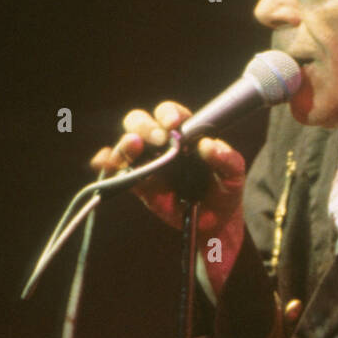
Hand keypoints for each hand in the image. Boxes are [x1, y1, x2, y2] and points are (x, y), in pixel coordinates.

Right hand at [90, 100, 245, 235]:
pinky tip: (104, 162)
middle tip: (158, 139)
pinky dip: (107, 164)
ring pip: (126, 144)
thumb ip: (226, 159)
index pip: (170, 114)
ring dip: (125, 144)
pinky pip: (118, 172)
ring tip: (133, 147)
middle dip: (145, 126)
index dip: (169, 114)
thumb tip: (209, 144)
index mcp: (184, 134)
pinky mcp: (139, 185)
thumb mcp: (234, 175)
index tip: (174, 125)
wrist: (216, 223)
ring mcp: (148, 163)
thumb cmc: (225, 191)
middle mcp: (162, 144)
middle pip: (140, 122)